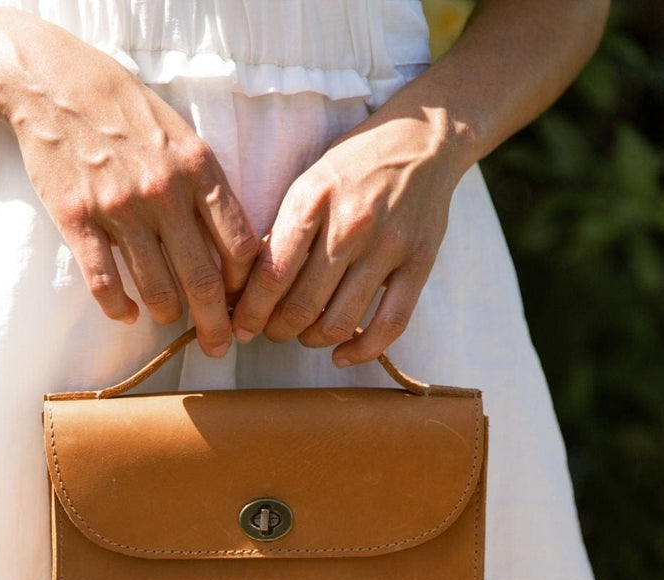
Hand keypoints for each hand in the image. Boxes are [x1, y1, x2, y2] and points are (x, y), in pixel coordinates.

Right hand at [5, 25, 259, 355]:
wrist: (54, 83)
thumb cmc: (127, 109)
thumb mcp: (183, 136)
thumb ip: (207, 187)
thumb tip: (232, 246)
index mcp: (199, 169)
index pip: (240, 247)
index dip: (245, 285)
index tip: (242, 301)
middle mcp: (164, 193)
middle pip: (203, 280)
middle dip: (216, 324)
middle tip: (219, 345)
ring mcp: (119, 208)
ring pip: (156, 288)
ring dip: (168, 312)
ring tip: (170, 316)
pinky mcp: (77, 219)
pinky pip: (104, 282)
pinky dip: (118, 308)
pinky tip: (127, 314)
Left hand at [229, 85, 466, 364]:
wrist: (422, 140)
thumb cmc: (354, 166)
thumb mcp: (309, 183)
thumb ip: (283, 231)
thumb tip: (249, 286)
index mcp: (314, 199)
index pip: (272, 273)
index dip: (251, 310)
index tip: (241, 325)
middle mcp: (351, 224)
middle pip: (303, 305)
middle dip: (277, 329)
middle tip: (270, 331)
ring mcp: (389, 246)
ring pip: (340, 321)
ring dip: (313, 340)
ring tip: (304, 335)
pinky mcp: (420, 263)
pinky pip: (390, 324)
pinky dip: (362, 350)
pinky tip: (341, 355)